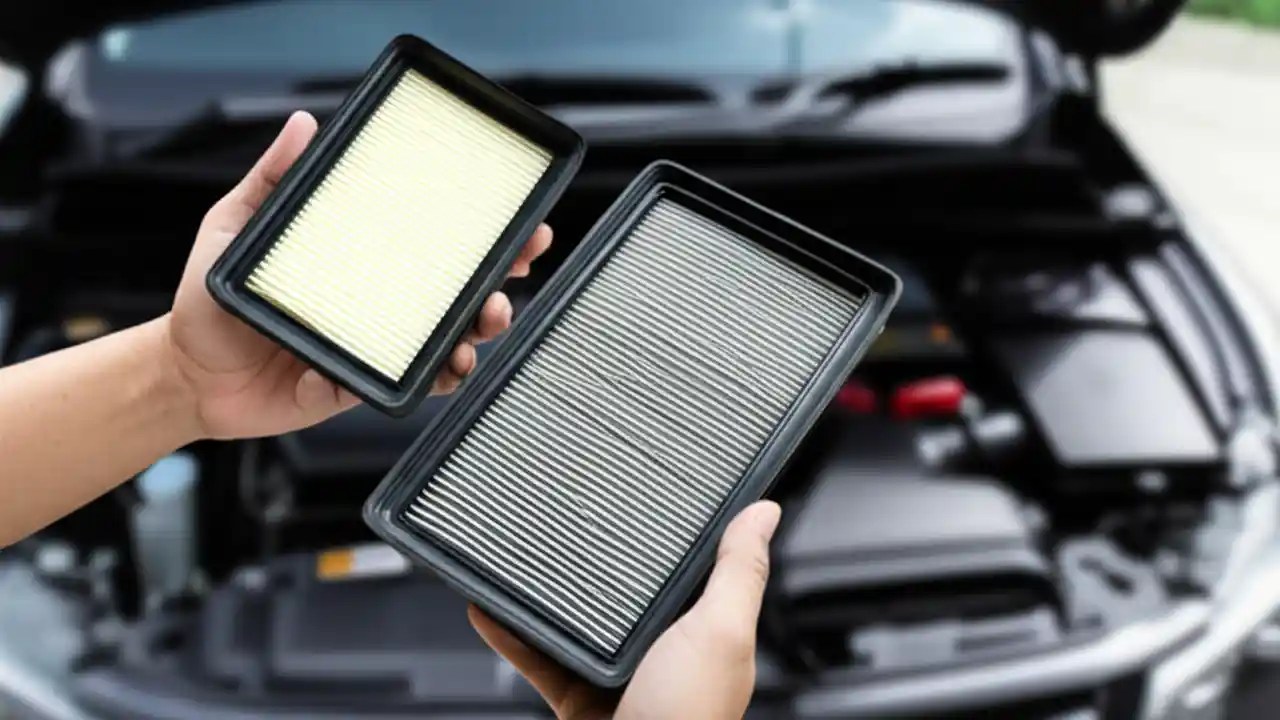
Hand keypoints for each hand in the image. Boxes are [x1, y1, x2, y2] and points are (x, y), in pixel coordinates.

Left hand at [165, 111, 552, 439]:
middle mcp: (374, 307)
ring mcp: (370, 349)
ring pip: (441, 345)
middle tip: (515, 274)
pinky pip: (404, 388)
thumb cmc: (210, 300)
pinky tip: (442, 368)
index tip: (519, 225)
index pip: (429, 249)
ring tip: (484, 323)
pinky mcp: (355, 388)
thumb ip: (272, 178)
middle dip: (498, 285)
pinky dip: (430, 381)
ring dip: (475, 336)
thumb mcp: (235, 225)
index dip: (480, 240)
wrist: (184, 372)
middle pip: (452, 298)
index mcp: (358, 266)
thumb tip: (302, 125)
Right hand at [469, 501, 781, 719]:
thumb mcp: (722, 632)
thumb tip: (765, 511)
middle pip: (626, 591)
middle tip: (569, 511)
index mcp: (706, 631)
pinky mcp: (579, 700)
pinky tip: (486, 609)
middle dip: (597, 558)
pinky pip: (539, 659)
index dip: (673, 530)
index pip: (691, 567)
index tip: (647, 490)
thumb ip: (738, 572)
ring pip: (576, 621)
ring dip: (546, 593)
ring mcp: (619, 677)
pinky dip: (511, 636)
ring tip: (520, 551)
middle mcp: (664, 651)